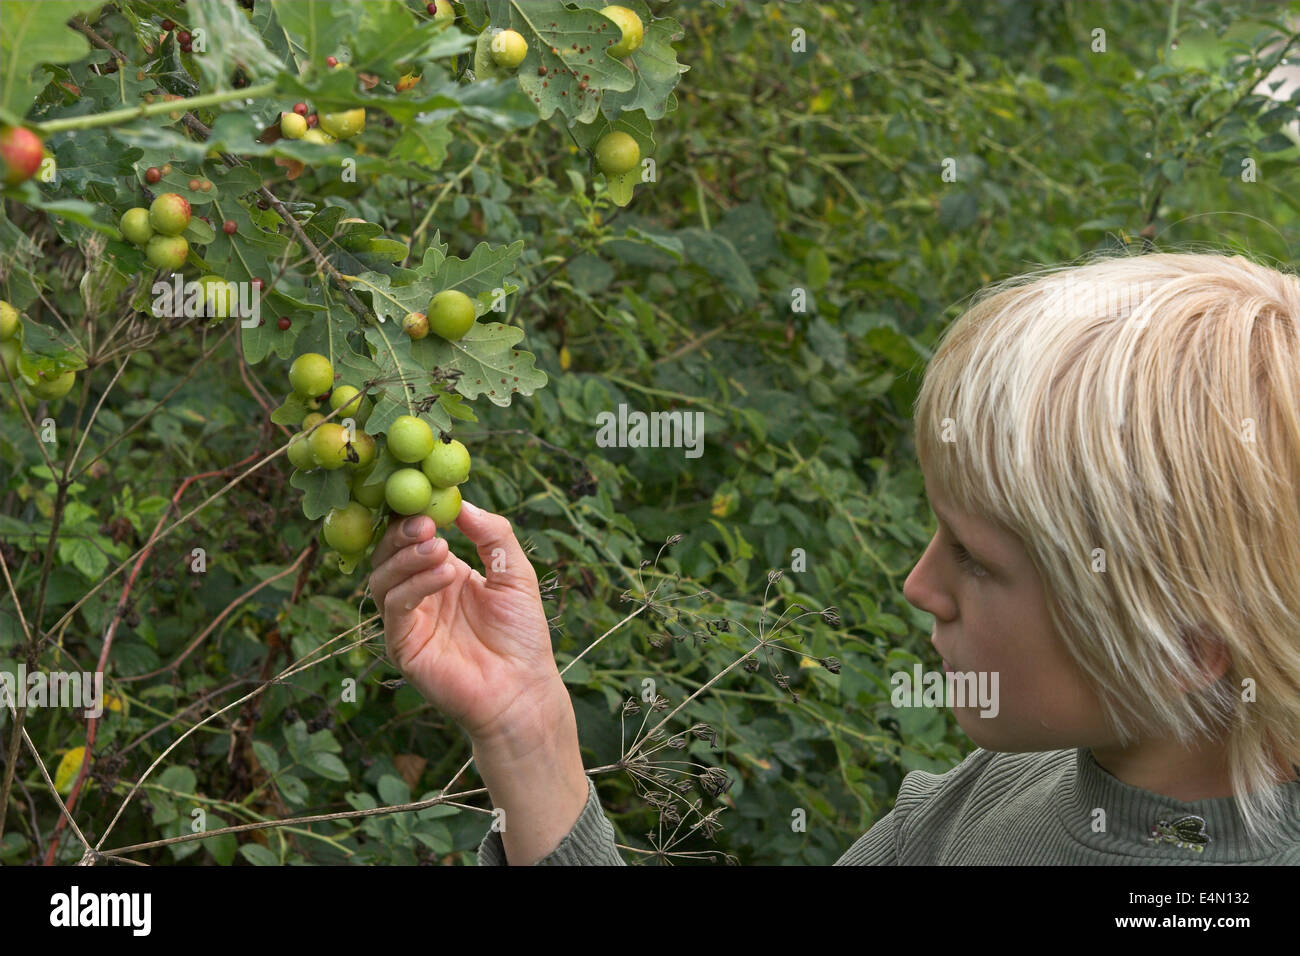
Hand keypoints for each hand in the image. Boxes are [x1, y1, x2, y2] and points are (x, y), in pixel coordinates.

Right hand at [368, 500, 563, 746]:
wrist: (523, 688)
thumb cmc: (522, 634)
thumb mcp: (516, 573)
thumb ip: (493, 536)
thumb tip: (463, 503)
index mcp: (442, 575)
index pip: (412, 537)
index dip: (413, 515)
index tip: (425, 495)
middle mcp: (420, 595)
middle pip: (388, 554)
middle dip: (402, 533)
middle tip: (425, 523)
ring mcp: (408, 621)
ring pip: (383, 578)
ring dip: (408, 558)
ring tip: (440, 548)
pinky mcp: (403, 646)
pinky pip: (395, 608)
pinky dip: (414, 586)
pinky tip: (445, 575)